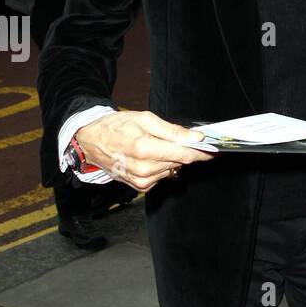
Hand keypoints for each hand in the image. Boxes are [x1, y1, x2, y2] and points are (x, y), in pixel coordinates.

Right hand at [75, 110, 217, 191]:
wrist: (92, 141)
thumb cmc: (117, 127)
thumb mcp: (145, 120)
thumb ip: (173, 131)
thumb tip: (196, 138)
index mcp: (144, 148)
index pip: (183, 154)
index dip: (201, 153)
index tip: (213, 150)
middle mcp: (143, 168)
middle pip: (179, 162)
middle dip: (185, 152)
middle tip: (185, 142)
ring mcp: (140, 180)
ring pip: (171, 170)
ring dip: (171, 159)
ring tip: (157, 146)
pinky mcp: (139, 187)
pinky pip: (161, 177)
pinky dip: (161, 167)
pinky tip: (151, 158)